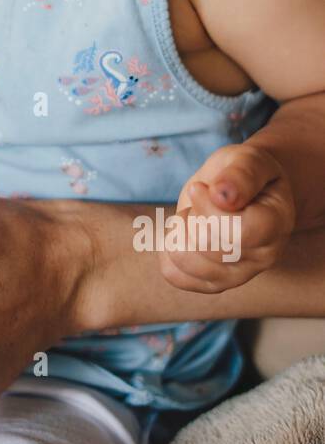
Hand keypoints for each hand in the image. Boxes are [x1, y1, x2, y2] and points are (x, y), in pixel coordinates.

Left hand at [161, 144, 294, 291]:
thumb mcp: (248, 159)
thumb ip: (241, 174)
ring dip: (178, 232)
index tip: (199, 187)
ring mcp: (239, 275)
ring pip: (188, 263)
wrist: (243, 191)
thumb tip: (222, 196)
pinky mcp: (214, 283)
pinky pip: (176, 275)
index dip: (208, 210)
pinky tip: (181, 232)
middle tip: (201, 198)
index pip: (238, 232)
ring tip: (193, 215)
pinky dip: (168, 251)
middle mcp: (263, 256)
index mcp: (276, 223)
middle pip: (207, 246)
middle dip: (192, 215)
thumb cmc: (245, 172)